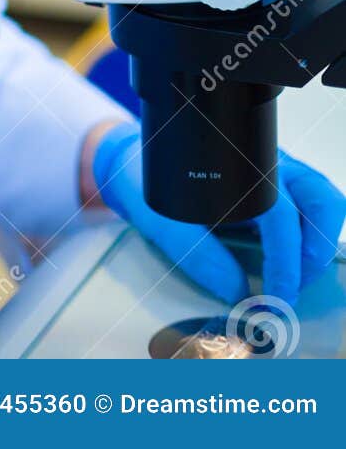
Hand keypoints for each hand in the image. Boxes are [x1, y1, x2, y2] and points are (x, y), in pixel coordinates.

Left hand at [92, 120, 345, 305]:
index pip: (280, 212)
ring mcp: (276, 166)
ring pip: (322, 198)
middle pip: (320, 198)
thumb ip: (197, 253)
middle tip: (293, 287)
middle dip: (315, 250)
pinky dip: (311, 236)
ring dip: (318, 243)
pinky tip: (291, 262)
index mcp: (238, 164)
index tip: (278, 294)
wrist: (132, 159)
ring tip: (294, 278)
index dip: (286, 260)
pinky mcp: (277, 181)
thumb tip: (238, 291)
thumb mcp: (163, 220)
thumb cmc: (149, 183)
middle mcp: (265, 160)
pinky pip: (311, 204)